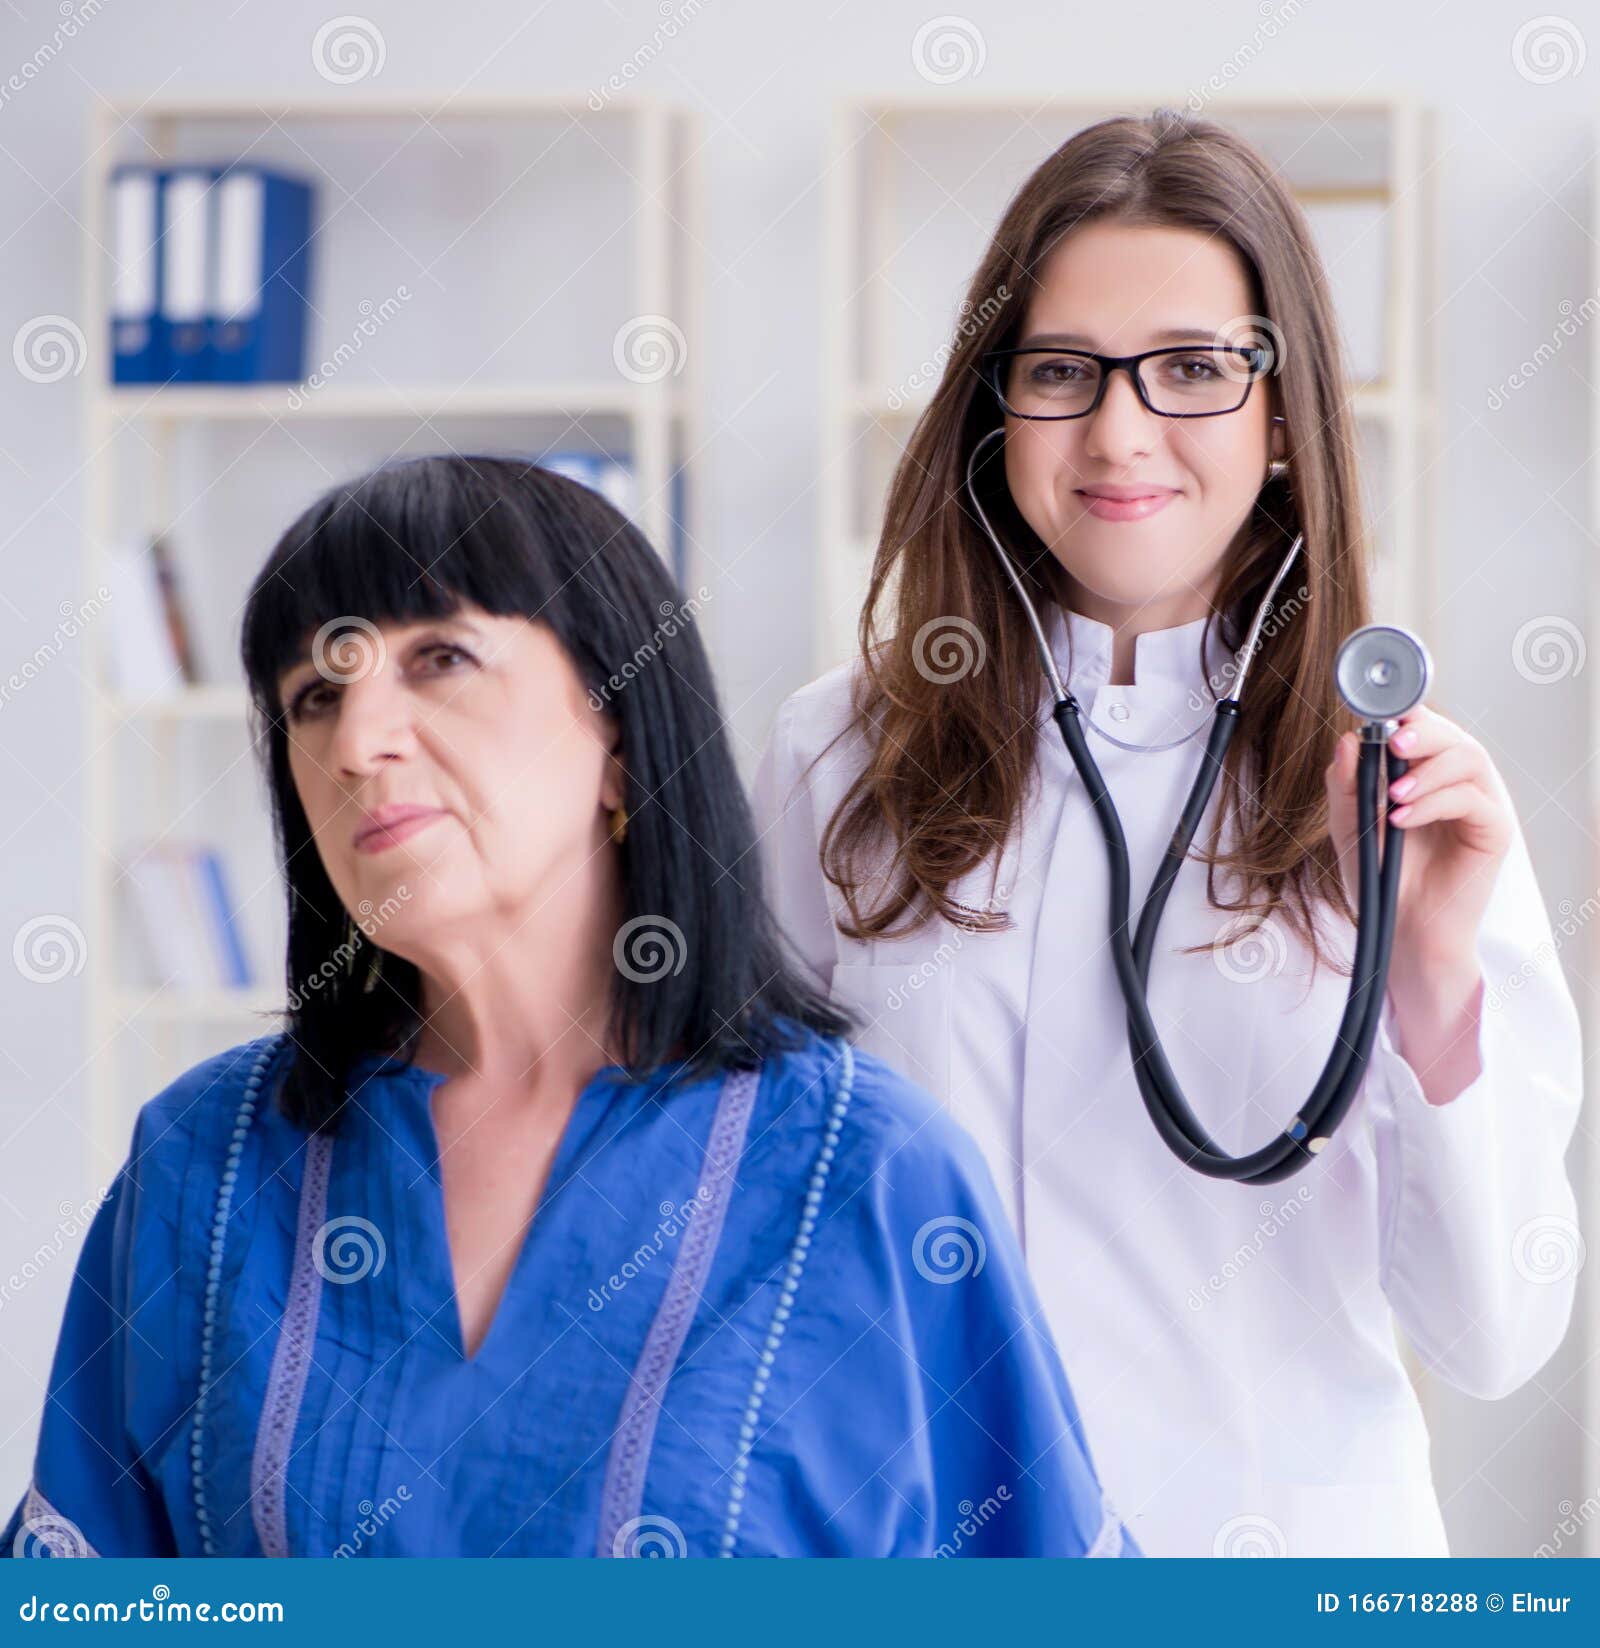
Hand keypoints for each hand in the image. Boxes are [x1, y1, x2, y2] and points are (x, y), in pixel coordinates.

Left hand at [1325, 704, 1512, 974]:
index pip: (1425, 727)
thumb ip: (1346, 784)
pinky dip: (1435, 803)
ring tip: (1393, 793)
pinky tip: (1403, 819)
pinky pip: (1473, 801)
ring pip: (1470, 758)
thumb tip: (1346, 738)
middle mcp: (1457, 780)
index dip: (1408, 713)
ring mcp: (1479, 803)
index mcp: (1425, 771)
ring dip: (1429, 769)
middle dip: (1422, 733)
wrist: (1400, 926)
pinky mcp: (1494, 830)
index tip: (1379, 713)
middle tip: (1392, 743)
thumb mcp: (1349, 823)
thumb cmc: (1379, 873)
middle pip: (1452, 734)